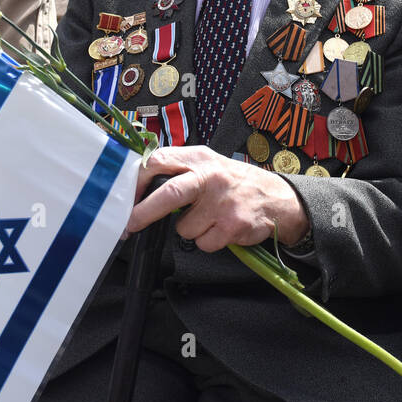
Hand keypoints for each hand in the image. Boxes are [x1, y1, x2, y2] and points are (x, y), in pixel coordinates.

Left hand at [130, 145, 309, 250]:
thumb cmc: (233, 182)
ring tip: (208, 218)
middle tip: (129, 225)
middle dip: (143, 213)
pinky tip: (221, 228)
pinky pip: (204, 243)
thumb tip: (139, 185)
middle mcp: (210, 176)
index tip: (125, 199)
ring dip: (191, 229)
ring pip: (184, 228)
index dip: (137, 182)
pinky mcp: (233, 225)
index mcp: (198, 157)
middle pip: (169, 194)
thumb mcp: (207, 164)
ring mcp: (223, 202)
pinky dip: (209, 241)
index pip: (158, 162)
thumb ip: (178, 170)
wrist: (276, 198)